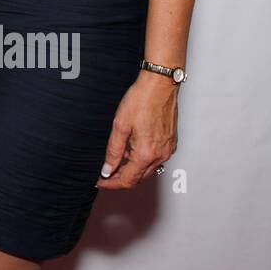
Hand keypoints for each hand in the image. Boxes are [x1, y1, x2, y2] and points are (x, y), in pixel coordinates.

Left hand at [96, 71, 178, 188]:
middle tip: (105, 172)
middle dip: (120, 178)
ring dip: (132, 169)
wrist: (160, 86)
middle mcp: (161, 156)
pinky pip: (155, 159)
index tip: (99, 181)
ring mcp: (168, 150)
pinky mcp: (171, 143)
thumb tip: (108, 170)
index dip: (111, 183)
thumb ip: (113, 151)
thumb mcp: (120, 126)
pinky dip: (142, 160)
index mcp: (146, 154)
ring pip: (148, 170)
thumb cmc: (141, 100)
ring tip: (116, 158)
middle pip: (138, 178)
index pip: (127, 180)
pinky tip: (132, 148)